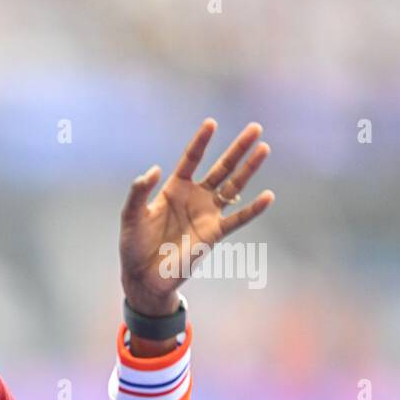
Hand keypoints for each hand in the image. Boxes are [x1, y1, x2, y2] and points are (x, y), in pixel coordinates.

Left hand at [119, 118, 273, 315]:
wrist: (143, 276)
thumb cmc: (134, 245)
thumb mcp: (130, 216)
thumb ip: (138, 192)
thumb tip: (155, 170)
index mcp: (174, 189)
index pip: (191, 159)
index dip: (201, 142)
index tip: (211, 123)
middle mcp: (194, 197)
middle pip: (221, 167)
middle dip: (237, 149)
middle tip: (256, 128)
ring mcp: (207, 214)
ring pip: (233, 186)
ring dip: (249, 169)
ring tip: (264, 148)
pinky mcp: (214, 234)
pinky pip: (238, 218)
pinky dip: (253, 208)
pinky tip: (268, 196)